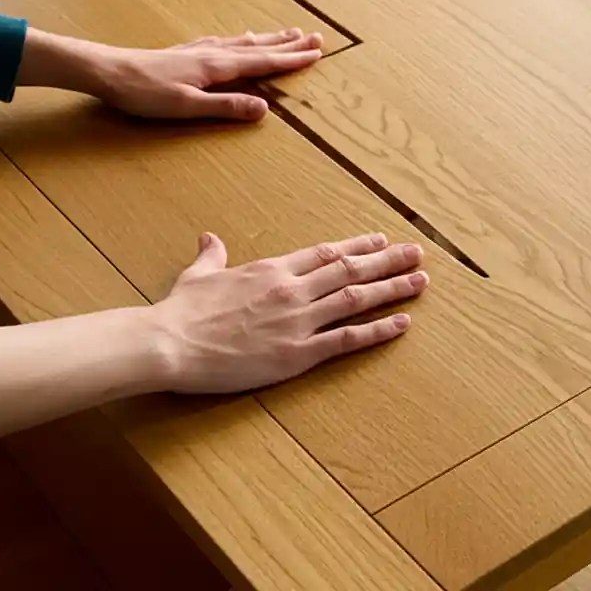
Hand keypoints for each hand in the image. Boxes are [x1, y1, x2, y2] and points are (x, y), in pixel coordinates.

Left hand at [18, 27, 323, 119]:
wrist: (109, 72)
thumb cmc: (145, 94)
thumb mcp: (188, 106)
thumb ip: (227, 107)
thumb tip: (264, 108)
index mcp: (218, 66)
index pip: (264, 62)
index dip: (291, 59)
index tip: (317, 53)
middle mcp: (213, 52)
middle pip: (259, 47)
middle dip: (288, 44)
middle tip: (315, 37)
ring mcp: (200, 49)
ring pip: (244, 41)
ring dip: (269, 39)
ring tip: (288, 33)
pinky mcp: (187, 51)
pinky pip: (226, 41)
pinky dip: (243, 39)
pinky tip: (240, 38)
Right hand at [147, 232, 427, 393]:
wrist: (170, 342)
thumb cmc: (181, 311)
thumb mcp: (197, 275)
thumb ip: (212, 256)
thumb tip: (209, 237)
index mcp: (271, 269)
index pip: (326, 252)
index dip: (357, 246)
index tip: (381, 239)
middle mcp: (292, 289)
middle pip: (350, 270)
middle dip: (387, 261)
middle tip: (417, 254)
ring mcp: (298, 321)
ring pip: (356, 299)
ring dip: (392, 289)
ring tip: (420, 281)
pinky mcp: (297, 353)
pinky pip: (347, 339)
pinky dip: (377, 330)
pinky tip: (401, 324)